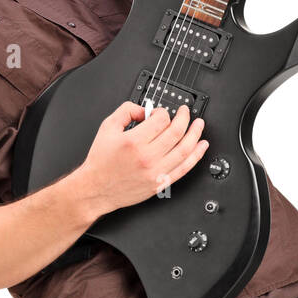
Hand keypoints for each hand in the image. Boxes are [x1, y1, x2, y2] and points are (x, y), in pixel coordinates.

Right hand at [72, 101, 207, 217]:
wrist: (96, 188)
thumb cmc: (101, 161)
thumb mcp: (107, 127)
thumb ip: (126, 111)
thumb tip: (144, 109)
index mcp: (134, 141)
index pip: (161, 120)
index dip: (164, 112)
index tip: (161, 112)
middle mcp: (147, 157)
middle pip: (176, 132)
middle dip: (184, 118)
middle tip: (185, 112)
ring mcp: (155, 172)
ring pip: (184, 150)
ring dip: (195, 134)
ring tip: (199, 125)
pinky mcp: (160, 183)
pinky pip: (184, 168)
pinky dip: (196, 156)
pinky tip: (201, 147)